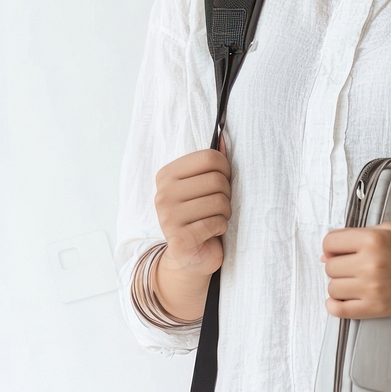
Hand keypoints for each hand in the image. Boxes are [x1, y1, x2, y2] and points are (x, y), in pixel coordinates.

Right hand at [153, 132, 231, 279]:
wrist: (190, 257)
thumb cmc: (201, 215)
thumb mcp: (203, 185)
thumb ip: (212, 162)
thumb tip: (223, 134)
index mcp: (167, 175)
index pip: (210, 157)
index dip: (225, 169)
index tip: (222, 181)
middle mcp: (163, 194)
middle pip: (217, 179)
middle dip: (227, 194)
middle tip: (219, 205)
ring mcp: (167, 217)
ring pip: (219, 201)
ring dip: (225, 212)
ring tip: (215, 218)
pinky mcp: (178, 239)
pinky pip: (216, 223)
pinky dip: (221, 227)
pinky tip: (211, 233)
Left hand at [319, 221, 390, 318]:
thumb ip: (358, 236)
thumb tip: (326, 254)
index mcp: (374, 239)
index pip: (330, 242)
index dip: (332, 245)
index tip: (338, 249)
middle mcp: (371, 264)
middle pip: (330, 266)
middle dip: (337, 264)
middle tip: (352, 264)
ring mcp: (373, 289)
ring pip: (332, 288)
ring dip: (339, 283)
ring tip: (354, 280)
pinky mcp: (377, 309)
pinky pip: (339, 310)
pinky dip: (335, 305)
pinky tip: (344, 298)